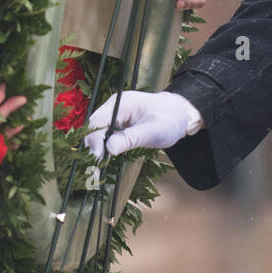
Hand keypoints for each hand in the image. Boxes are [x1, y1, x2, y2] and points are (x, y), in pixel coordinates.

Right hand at [84, 90, 202, 158]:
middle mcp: (113, 107)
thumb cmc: (169, 119)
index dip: (93, 140)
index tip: (97, 158)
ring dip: (97, 149)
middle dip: (93, 147)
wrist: (178, 114)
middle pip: (93, 128)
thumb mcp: (153, 131)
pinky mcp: (117, 124)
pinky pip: (104, 136)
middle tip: (97, 168)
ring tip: (100, 167)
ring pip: (97, 133)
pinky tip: (105, 159)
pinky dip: (104, 148)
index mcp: (121, 104)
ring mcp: (114, 115)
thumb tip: (109, 149)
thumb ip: (130, 139)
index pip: (97, 122)